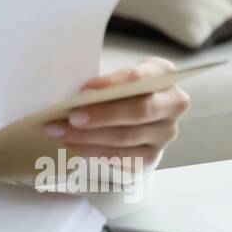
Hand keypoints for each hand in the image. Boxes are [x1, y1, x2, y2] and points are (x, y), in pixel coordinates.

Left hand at [42, 57, 189, 167]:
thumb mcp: (114, 78)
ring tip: (59, 131)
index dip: (114, 83)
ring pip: (126, 137)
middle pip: (140, 110)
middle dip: (102, 114)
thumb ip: (101, 84)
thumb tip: (72, 95)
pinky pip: (120, 157)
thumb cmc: (118, 90)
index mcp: (163, 74)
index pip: (141, 77)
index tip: (85, 90)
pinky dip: (91, 150)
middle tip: (71, 116)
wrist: (131, 118)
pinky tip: (71, 144)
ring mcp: (165, 133)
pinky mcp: (151, 156)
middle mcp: (172, 103)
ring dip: (88, 136)